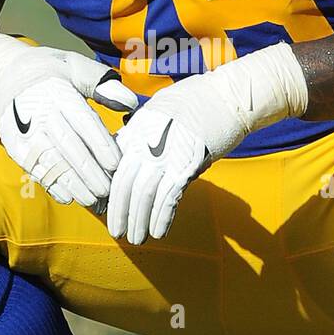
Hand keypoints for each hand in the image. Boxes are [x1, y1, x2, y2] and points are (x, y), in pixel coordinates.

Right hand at [0, 35, 137, 210]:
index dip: (100, 145)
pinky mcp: (14, 146)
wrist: (4, 74)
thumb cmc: (51, 71)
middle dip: (90, 172)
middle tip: (109, 190)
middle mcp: (39, 113)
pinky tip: (69, 198)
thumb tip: (131, 103)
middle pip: (68, 147)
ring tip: (94, 200)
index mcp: (58, 92)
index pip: (83, 122)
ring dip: (73, 185)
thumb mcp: (75, 66)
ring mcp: (24, 132)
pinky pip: (34, 169)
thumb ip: (103, 83)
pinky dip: (51, 186)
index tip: (117, 164)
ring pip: (51, 163)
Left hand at [106, 74, 245, 244]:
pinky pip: (169, 198)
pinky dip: (162, 218)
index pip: (112, 164)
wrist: (230, 95)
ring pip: (143, 196)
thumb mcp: (159, 108)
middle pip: (123, 184)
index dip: (106, 190)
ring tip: (135, 239)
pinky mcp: (187, 164)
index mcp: (137, 127)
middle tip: (116, 231)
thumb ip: (142, 129)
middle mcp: (146, 141)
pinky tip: (158, 232)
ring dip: (138, 221)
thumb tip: (130, 146)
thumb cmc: (198, 99)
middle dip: (118, 212)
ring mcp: (166, 153)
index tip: (103, 207)